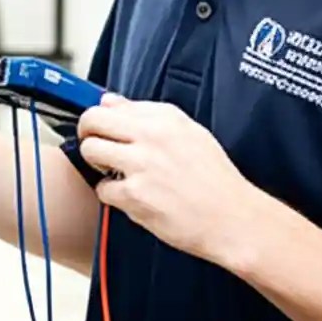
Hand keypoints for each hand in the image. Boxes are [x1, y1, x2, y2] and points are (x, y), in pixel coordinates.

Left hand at [78, 94, 262, 266]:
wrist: (234, 219)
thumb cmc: (215, 180)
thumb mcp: (189, 134)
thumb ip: (147, 116)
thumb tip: (110, 101)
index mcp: (166, 117)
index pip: (111, 103)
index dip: (102, 118)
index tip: (103, 128)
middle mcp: (152, 135)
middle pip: (93, 120)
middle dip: (87, 133)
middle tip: (96, 146)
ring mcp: (142, 165)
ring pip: (90, 150)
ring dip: (95, 163)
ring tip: (114, 172)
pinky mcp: (136, 195)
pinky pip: (102, 188)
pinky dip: (111, 195)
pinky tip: (130, 197)